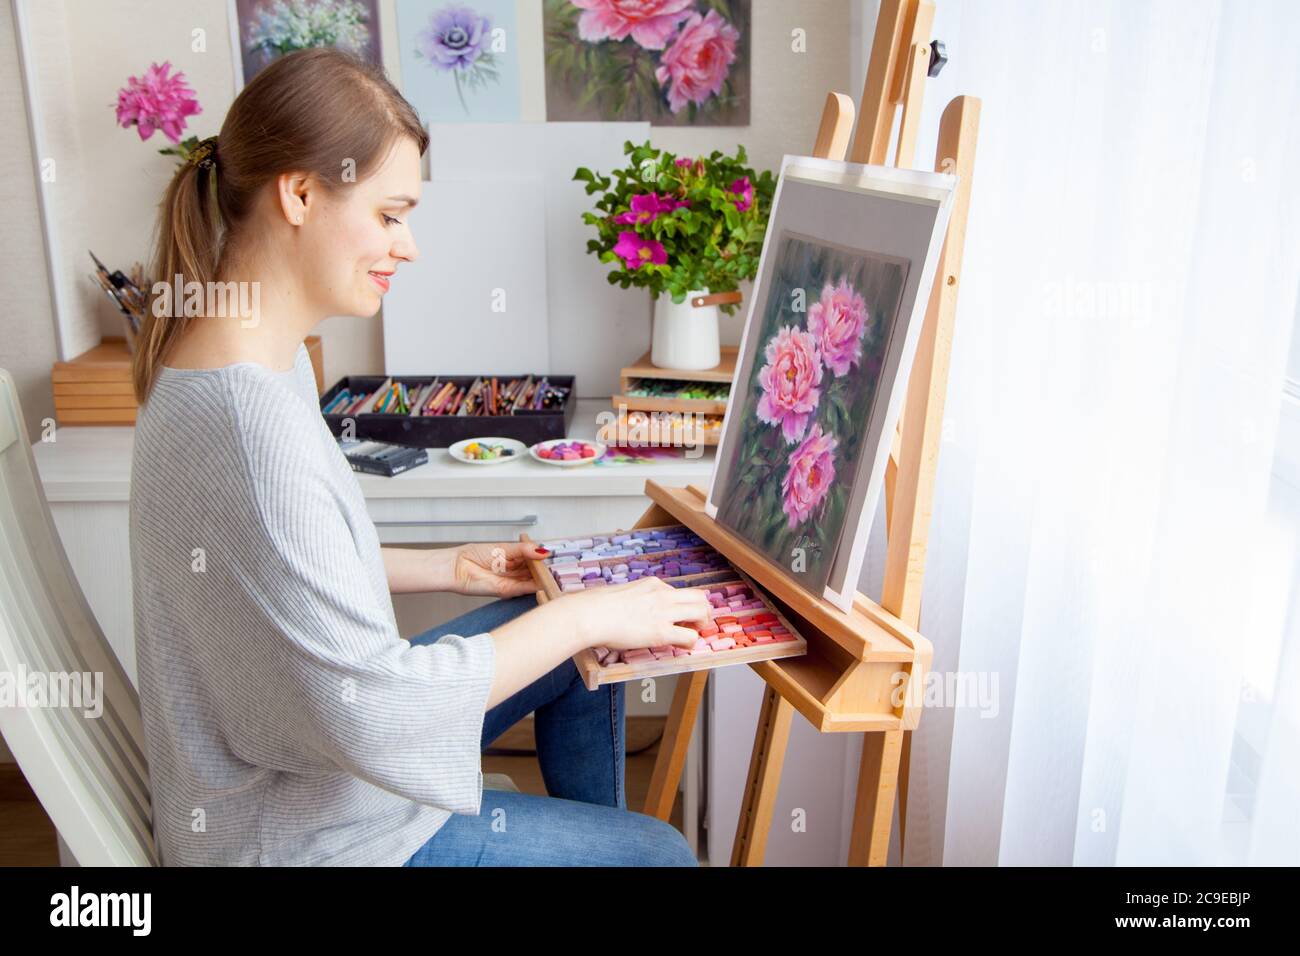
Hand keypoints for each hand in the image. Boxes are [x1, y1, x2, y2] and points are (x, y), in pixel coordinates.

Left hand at [435, 541, 549, 597]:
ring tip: (555, 576)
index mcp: (515, 557)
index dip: (544, 558)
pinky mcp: (506, 591)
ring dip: (543, 580)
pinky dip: (534, 588)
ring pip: (532, 581)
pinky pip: (524, 590)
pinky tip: (543, 583)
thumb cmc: (475, 554)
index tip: (555, 557)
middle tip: (559, 569)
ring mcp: (512, 581)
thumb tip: (544, 551)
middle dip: (546, 571)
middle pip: (535, 571)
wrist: (457, 567)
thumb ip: (525, 550)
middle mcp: (515, 570)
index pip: (534, 558)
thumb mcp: (505, 548)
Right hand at [553, 576, 712, 651]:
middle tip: (694, 623)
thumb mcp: (620, 593)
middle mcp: (662, 594)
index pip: (678, 591)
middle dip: (701, 610)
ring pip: (701, 612)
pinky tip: (681, 645)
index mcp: (652, 583)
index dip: (681, 605)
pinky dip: (691, 642)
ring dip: (701, 624)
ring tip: (691, 633)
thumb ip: (632, 598)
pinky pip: (690, 637)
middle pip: (699, 596)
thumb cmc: (596, 607)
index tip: (677, 615)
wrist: (589, 615)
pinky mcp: (662, 631)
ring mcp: (664, 612)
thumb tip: (627, 608)